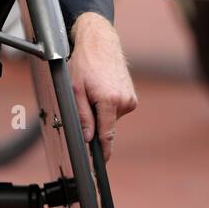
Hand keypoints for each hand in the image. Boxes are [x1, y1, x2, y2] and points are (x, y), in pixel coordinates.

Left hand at [67, 13, 137, 160]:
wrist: (101, 43)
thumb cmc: (85, 63)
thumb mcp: (76, 90)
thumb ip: (83, 116)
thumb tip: (87, 138)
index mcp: (109, 101)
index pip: (106, 135)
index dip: (102, 152)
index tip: (100, 165)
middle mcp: (124, 102)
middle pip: (106, 126)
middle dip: (95, 121)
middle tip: (86, 100)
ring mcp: (130, 100)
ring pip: (111, 118)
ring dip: (101, 111)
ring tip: (94, 90)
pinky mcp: (132, 97)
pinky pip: (116, 110)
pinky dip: (108, 105)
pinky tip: (103, 89)